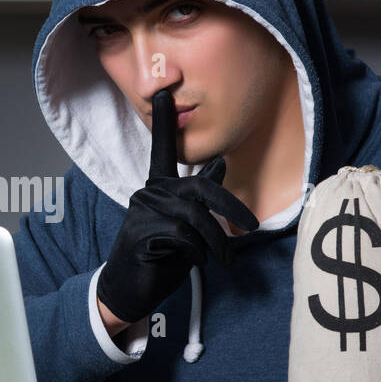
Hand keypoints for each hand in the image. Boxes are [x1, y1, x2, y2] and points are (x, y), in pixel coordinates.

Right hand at [96, 88, 257, 322]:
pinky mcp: (144, 233)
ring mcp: (145, 212)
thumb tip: (219, 165)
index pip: (161, 148)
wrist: (128, 289)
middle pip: (200, 188)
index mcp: (158, 187)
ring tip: (225, 260)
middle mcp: (150, 192)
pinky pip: (186, 237)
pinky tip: (194, 262)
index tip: (163, 92)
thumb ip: (197, 197)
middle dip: (232, 206)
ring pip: (197, 217)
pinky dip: (199, 253)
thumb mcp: (182, 224)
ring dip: (217, 242)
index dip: (162, 122)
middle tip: (252, 227)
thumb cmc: (159, 255)